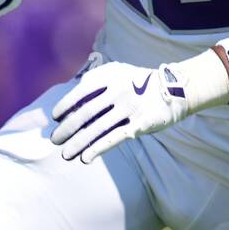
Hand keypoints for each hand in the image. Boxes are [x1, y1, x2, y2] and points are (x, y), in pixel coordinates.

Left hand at [49, 60, 196, 162]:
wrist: (172, 89)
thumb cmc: (139, 82)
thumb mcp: (118, 71)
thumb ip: (96, 78)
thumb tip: (73, 94)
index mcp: (111, 77)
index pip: (81, 92)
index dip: (66, 105)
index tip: (55, 118)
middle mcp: (118, 92)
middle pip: (86, 113)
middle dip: (68, 128)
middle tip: (55, 140)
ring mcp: (129, 109)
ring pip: (98, 129)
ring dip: (79, 143)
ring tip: (66, 154)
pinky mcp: (139, 125)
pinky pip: (114, 139)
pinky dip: (98, 149)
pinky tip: (86, 158)